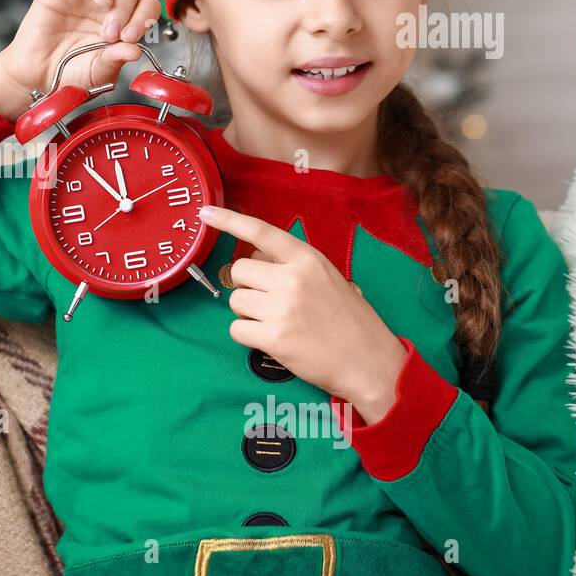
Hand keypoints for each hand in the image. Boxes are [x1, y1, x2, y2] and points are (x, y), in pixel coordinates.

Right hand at [0, 0, 161, 120]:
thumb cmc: (71, 73)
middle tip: (109, 33)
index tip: (129, 37)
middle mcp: (105, 2)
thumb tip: (135, 51)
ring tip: (101, 2)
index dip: (144, 16)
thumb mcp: (98, 72)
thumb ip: (116, 60)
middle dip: (123, 9)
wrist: (38, 77)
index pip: (145, 5)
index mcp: (123, 21)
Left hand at [198, 204, 407, 423]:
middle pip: (239, 271)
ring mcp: (282, 309)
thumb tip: (254, 254)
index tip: (205, 213)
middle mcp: (292, 279)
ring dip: (247, 313)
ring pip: (235, 301)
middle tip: (270, 302)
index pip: (261, 232)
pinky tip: (271, 339)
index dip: (229, 221)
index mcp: (307, 259)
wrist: (370, 362)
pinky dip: (247, 335)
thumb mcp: (327, 277)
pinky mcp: (273, 338)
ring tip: (277, 322)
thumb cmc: (349, 320)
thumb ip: (292, 264)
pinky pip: (236, 329)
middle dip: (247, 286)